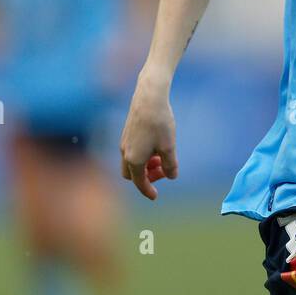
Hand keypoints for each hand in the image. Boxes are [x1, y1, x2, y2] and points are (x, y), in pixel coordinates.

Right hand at [119, 68, 178, 199]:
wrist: (149, 97)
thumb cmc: (160, 123)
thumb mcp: (169, 147)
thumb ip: (170, 165)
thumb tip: (171, 176)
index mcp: (134, 160)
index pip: (139, 183)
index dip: (148, 191)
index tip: (155, 197)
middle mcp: (125, 152)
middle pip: (132, 174)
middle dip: (146, 177)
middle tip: (163, 171)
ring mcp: (124, 142)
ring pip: (131, 162)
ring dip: (145, 165)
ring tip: (162, 157)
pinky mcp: (127, 133)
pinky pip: (132, 151)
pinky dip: (142, 155)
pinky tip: (156, 146)